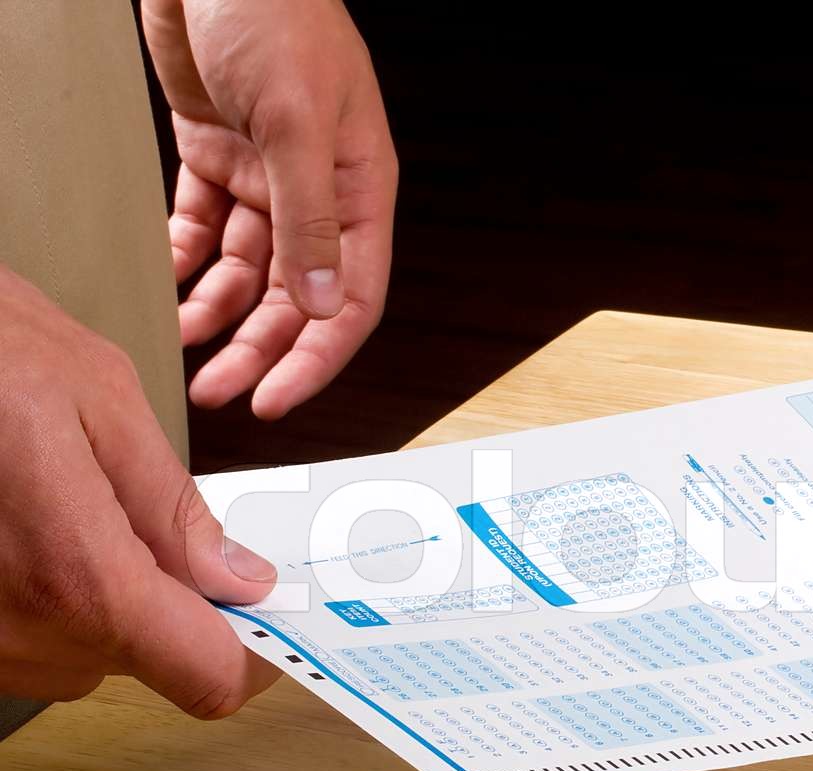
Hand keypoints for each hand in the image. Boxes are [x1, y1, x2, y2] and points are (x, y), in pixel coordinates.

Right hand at [0, 268, 278, 713]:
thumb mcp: (97, 398)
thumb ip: (173, 508)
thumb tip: (240, 581)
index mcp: (75, 578)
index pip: (205, 676)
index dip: (252, 654)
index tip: (266, 618)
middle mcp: (14, 633)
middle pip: (142, 663)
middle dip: (168, 603)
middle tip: (148, 520)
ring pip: (79, 657)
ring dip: (98, 597)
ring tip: (62, 503)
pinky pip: (20, 640)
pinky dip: (40, 594)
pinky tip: (20, 524)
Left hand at [142, 0, 396, 419]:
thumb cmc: (276, 14)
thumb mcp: (295, 119)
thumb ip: (309, 218)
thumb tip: (323, 307)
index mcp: (360, 192)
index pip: (350, 300)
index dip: (316, 357)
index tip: (275, 400)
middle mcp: (317, 197)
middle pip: (293, 300)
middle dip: (256, 349)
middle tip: (216, 392)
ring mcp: (265, 180)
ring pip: (244, 274)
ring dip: (214, 315)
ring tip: (180, 349)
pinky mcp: (216, 157)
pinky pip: (201, 231)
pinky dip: (182, 263)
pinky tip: (163, 286)